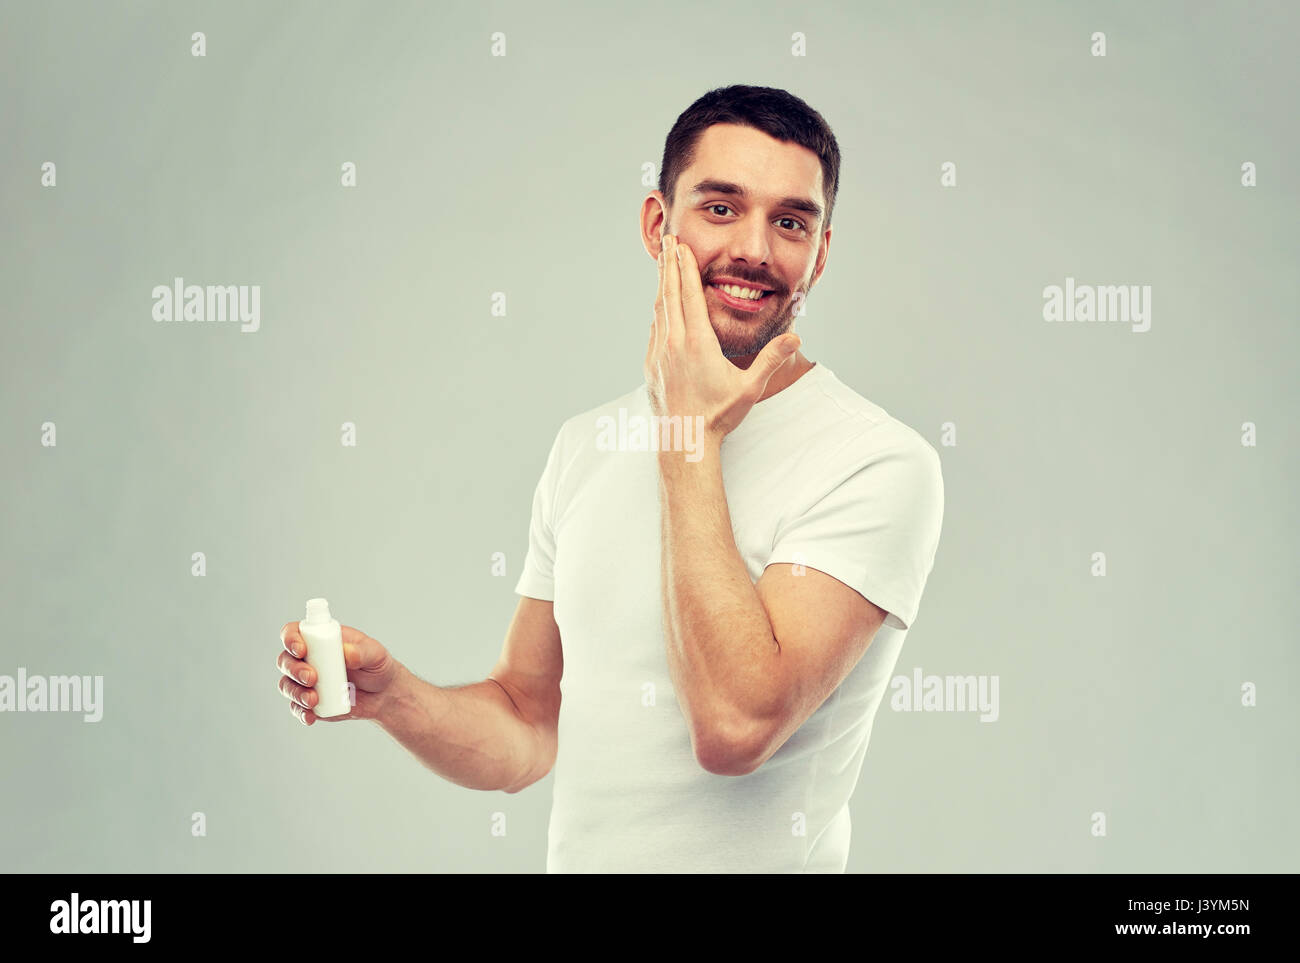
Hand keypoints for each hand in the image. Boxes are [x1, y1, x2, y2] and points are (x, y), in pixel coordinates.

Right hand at [277, 620, 402, 724]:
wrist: (382, 695)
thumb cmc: (377, 666)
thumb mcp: (375, 655)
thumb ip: (362, 652)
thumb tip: (346, 652)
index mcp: (319, 639)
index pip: (294, 632)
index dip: (291, 639)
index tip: (301, 650)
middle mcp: (307, 658)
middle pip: (285, 660)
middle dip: (294, 669)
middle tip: (312, 678)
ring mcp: (305, 682)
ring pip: (286, 685)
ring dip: (295, 692)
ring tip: (314, 700)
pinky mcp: (308, 702)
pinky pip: (296, 707)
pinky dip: (300, 712)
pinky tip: (311, 716)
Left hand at [644, 233, 799, 442]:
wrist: (684, 441)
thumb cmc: (718, 415)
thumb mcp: (750, 387)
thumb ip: (772, 359)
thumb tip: (796, 338)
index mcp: (697, 343)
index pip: (690, 295)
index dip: (685, 267)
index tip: (681, 245)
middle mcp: (674, 344)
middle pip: (669, 294)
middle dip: (669, 265)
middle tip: (667, 240)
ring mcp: (659, 354)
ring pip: (659, 310)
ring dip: (662, 286)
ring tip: (663, 265)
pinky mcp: (651, 366)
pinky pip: (654, 331)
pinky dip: (658, 312)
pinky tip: (661, 307)